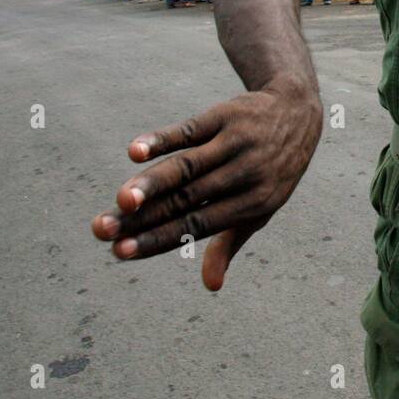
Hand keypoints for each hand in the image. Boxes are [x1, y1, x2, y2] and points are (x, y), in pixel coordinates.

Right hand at [91, 81, 322, 290]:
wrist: (297, 112)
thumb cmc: (272, 171)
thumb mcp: (260, 208)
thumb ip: (229, 243)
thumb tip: (211, 287)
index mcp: (253, 204)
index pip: (196, 226)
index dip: (158, 240)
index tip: (119, 253)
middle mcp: (245, 175)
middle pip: (186, 199)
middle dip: (142, 217)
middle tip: (101, 231)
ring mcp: (234, 144)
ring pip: (187, 167)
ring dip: (151, 184)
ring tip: (120, 200)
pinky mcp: (224, 116)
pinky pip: (190, 130)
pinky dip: (162, 139)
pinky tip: (135, 151)